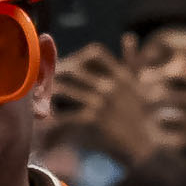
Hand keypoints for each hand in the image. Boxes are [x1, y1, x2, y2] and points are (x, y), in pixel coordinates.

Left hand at [52, 38, 154, 164]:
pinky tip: (47, 123)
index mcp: (121, 74)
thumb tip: (128, 37)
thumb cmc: (141, 117)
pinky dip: (53, 120)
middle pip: (73, 69)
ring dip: (49, 94)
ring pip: (63, 89)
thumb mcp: (140, 86)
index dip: (79, 57)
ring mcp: (101, 102)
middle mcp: (110, 85)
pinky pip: (65, 116)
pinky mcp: (92, 121)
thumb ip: (133, 61)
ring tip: (40, 100)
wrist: (145, 148)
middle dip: (57, 74)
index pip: (95, 53)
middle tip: (44, 82)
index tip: (71, 65)